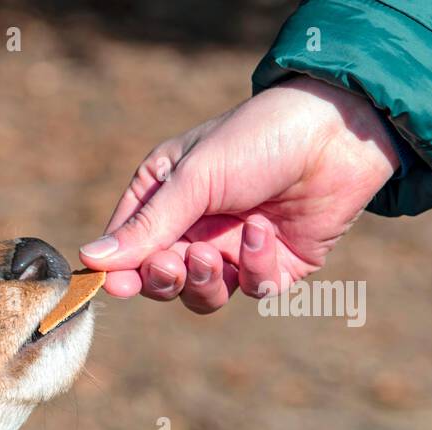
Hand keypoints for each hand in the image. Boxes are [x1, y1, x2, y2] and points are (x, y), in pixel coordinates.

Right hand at [78, 76, 399, 312]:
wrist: (341, 131)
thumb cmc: (260, 138)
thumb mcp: (194, 178)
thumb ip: (147, 226)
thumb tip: (89, 260)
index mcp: (164, 195)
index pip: (126, 246)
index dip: (118, 269)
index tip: (114, 284)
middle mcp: (195, 227)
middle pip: (159, 281)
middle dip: (161, 278)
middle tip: (172, 263)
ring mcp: (234, 250)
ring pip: (200, 296)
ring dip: (202, 282)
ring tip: (213, 255)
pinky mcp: (274, 267)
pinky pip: (250, 289)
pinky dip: (253, 268)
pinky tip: (262, 234)